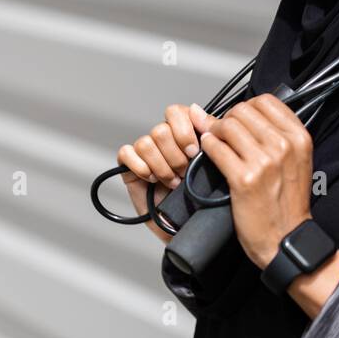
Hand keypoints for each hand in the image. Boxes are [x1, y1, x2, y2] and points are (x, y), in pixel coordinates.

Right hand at [118, 102, 209, 244]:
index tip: (194, 151)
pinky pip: (126, 153)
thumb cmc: (203, 196)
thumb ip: (208, 136)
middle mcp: (165, 140)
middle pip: (161, 129)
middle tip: (184, 174)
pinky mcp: (130, 166)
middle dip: (175, 156)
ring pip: (145, 142)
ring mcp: (147, 152)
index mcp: (186, 132)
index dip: (184, 130)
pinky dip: (140, 167)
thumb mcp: (213, 164)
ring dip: (161, 166)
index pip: (177, 112)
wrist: (189, 226)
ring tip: (172, 182)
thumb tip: (199, 111)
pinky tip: (152, 179)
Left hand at [197, 93, 313, 267]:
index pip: (265, 101)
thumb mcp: (294, 160)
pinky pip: (216, 148)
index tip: (239, 121)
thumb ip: (272, 134)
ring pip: (227, 126)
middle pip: (243, 111)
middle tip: (223, 134)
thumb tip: (237, 111)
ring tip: (215, 144)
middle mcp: (285, 146)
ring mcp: (265, 162)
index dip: (246, 107)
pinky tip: (209, 154)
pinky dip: (207, 148)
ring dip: (214, 132)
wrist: (285, 238)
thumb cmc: (287, 202)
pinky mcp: (244, 179)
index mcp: (300, 138)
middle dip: (227, 119)